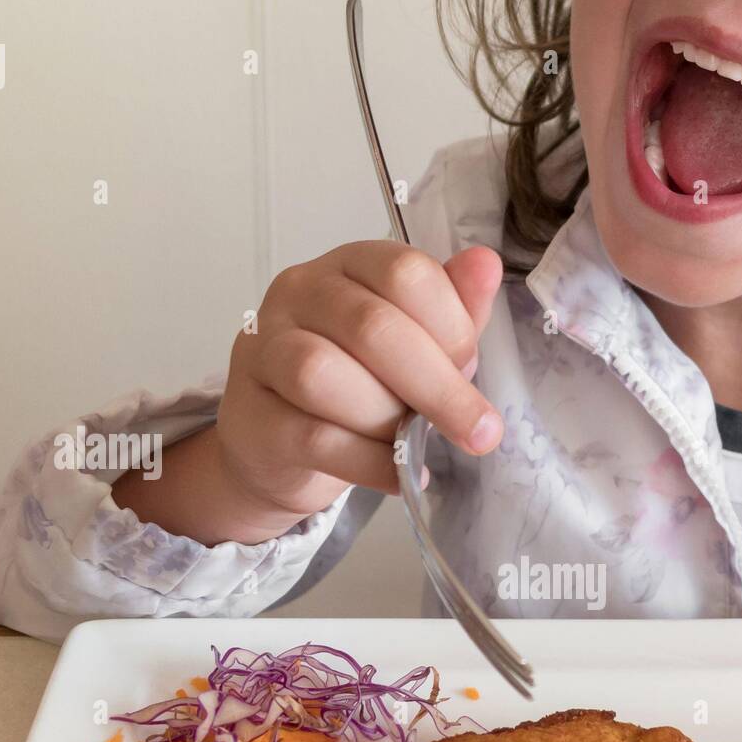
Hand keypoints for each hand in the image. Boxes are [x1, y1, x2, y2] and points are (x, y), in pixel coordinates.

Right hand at [216, 240, 504, 520]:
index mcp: (348, 265)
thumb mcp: (414, 344)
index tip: (472, 369)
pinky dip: (370, 463)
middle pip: (371, 326)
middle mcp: (300, 295)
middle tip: (479, 430)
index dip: (451, 326)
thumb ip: (453, 312)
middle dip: (437, 386)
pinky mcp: (254, 416)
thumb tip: (486, 266)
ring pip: (325, 375)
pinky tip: (401, 476)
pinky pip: (314, 437)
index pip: (404, 273)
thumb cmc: (356, 385)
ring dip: (388, 420)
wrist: (282, 447)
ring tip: (413, 446)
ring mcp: (266, 352)